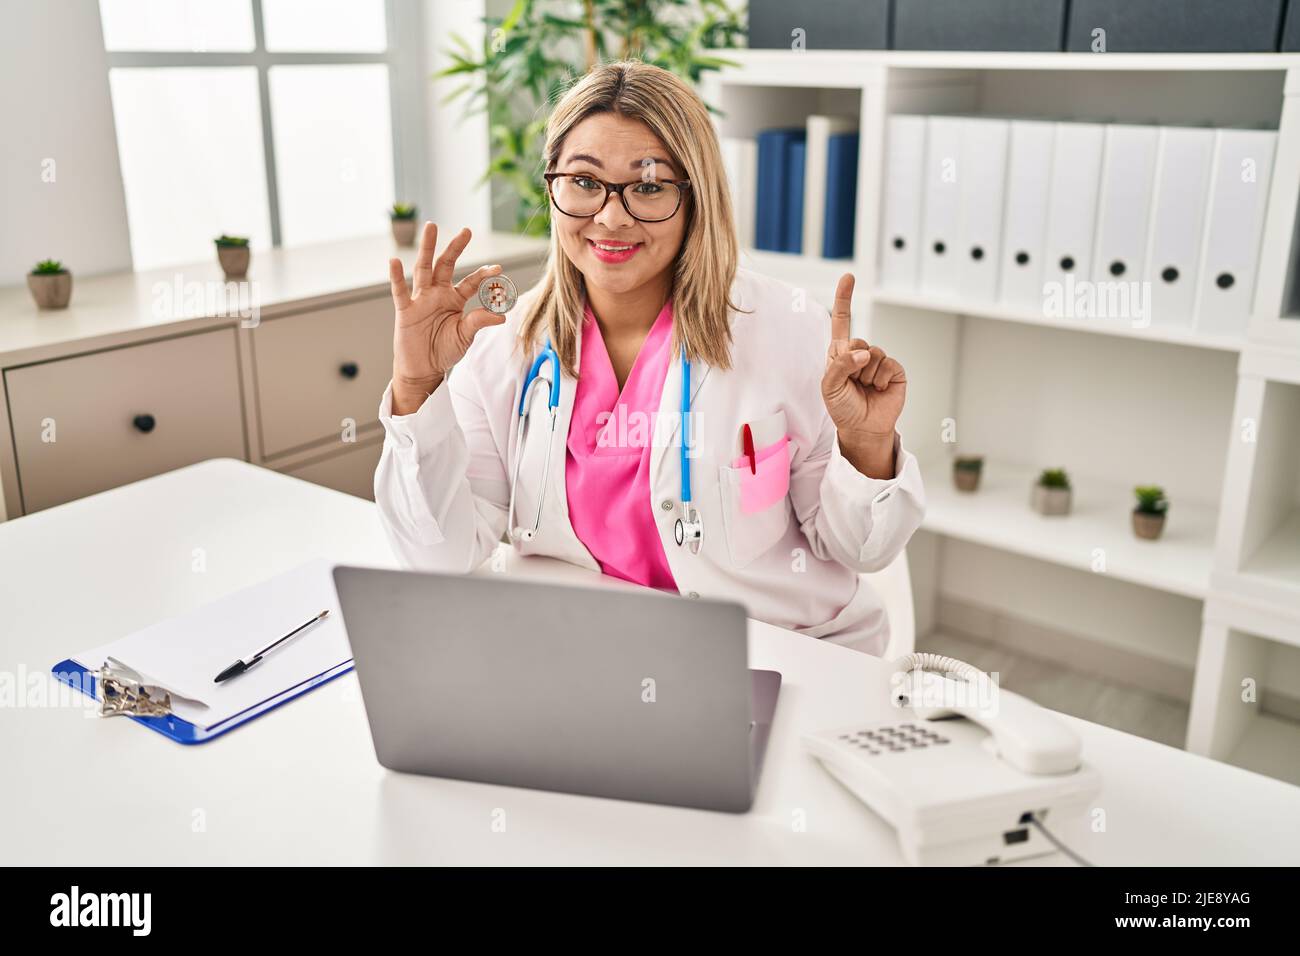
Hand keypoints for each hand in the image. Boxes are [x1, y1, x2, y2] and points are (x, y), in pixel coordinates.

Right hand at [389, 222, 504, 414]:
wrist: (423, 369)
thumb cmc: (444, 350)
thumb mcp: (465, 336)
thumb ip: (479, 322)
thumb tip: (501, 316)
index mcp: (454, 299)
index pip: (470, 282)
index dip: (483, 274)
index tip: (498, 268)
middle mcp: (437, 294)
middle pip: (446, 265)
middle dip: (455, 247)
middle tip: (466, 230)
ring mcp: (420, 299)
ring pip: (424, 269)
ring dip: (427, 248)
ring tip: (431, 227)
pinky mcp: (405, 310)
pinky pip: (400, 291)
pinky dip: (396, 276)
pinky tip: (394, 261)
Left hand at [820, 274, 907, 478]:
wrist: (862, 428)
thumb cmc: (843, 407)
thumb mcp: (829, 386)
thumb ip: (841, 365)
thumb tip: (865, 352)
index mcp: (840, 353)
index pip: (842, 321)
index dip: (845, 298)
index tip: (849, 277)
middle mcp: (859, 353)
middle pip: (857, 341)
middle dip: (851, 363)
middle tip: (852, 383)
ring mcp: (878, 361)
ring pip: (873, 353)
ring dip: (866, 374)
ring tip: (864, 388)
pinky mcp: (894, 370)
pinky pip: (886, 364)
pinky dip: (879, 379)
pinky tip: (878, 389)